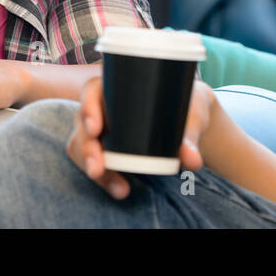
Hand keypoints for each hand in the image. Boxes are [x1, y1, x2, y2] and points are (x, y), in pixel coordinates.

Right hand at [67, 76, 216, 199]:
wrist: (190, 121)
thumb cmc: (187, 106)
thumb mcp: (190, 115)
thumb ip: (189, 136)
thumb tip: (193, 161)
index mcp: (116, 86)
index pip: (91, 91)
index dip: (87, 107)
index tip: (95, 129)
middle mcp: (102, 106)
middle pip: (82, 123)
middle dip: (86, 148)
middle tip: (97, 169)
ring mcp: (102, 129)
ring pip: (82, 146)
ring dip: (92, 167)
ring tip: (119, 188)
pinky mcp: (106, 149)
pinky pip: (94, 162)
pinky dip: (105, 178)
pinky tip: (120, 189)